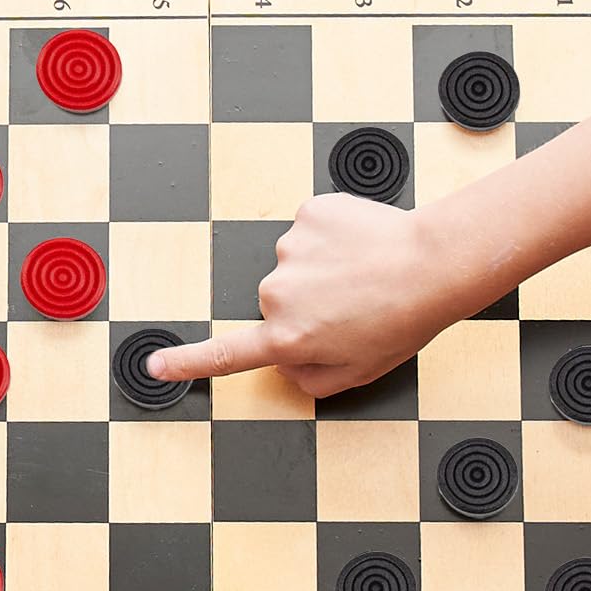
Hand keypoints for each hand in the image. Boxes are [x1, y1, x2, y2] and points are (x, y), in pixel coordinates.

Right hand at [149, 195, 468, 396]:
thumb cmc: (403, 321)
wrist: (434, 264)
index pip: (224, 355)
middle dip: (308, 303)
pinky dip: (333, 233)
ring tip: (365, 272)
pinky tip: (362, 243)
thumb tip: (285, 363)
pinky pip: (312, 227)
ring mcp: (290, 249)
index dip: (187, 363)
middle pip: (278, 301)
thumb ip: (309, 378)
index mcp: (287, 338)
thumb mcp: (356, 373)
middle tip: (355, 304)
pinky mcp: (309, 212)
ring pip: (296, 262)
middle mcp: (277, 294)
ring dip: (323, 266)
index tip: (155, 364)